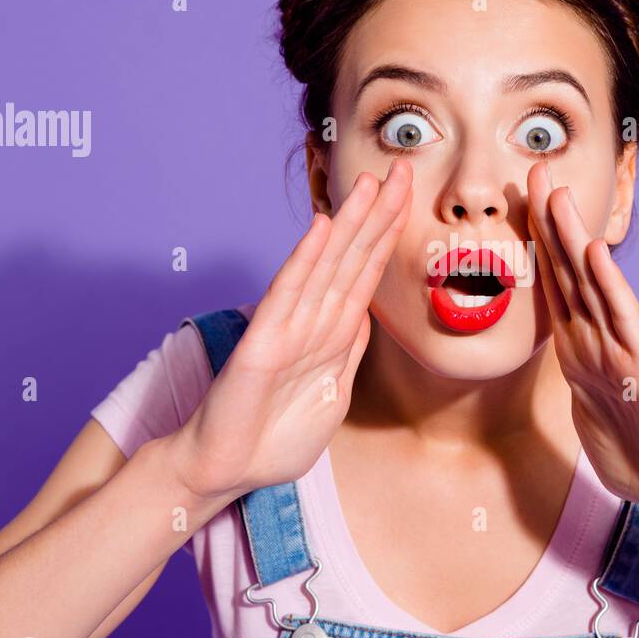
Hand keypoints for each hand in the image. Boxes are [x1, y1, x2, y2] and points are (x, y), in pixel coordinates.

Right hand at [169, 158, 412, 501]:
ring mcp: (288, 328)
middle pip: (353, 258)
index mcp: (333, 334)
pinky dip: (306, 261)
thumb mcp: (332, 395)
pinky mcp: (263, 344)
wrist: (227, 470)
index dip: (388, 233)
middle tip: (404, 167)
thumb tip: (368, 316)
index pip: (367, 272)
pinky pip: (289, 296)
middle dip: (380, 213)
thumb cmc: (274, 438)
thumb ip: (349, 353)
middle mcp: (313, 321)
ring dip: (351, 223)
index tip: (410, 194)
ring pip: (328, 266)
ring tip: (372, 182)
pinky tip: (322, 228)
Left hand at [525, 160, 638, 527]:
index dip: (536, 243)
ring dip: (571, 236)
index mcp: (581, 351)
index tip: (520, 202)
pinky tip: (595, 251)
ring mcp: (624, 351)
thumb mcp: (590, 414)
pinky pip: (621, 321)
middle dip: (549, 221)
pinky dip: (607, 284)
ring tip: (556, 192)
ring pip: (591, 284)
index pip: (554, 285)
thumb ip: (577, 385)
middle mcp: (600, 341)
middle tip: (534, 170)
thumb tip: (568, 370)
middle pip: (569, 271)